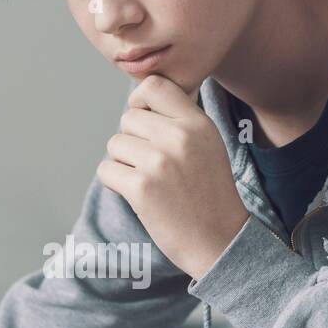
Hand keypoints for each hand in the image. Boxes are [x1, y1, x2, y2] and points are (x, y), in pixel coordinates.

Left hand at [97, 74, 248, 279]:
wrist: (221, 241)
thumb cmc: (209, 195)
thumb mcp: (208, 145)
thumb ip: (180, 120)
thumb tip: (138, 103)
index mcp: (198, 123)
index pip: (153, 86)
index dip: (139, 102)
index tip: (144, 122)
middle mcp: (179, 137)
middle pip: (128, 118)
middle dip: (132, 141)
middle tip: (153, 166)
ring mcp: (159, 162)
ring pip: (115, 144)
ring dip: (123, 163)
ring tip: (150, 182)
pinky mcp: (142, 188)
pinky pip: (106, 170)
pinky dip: (116, 183)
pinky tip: (139, 196)